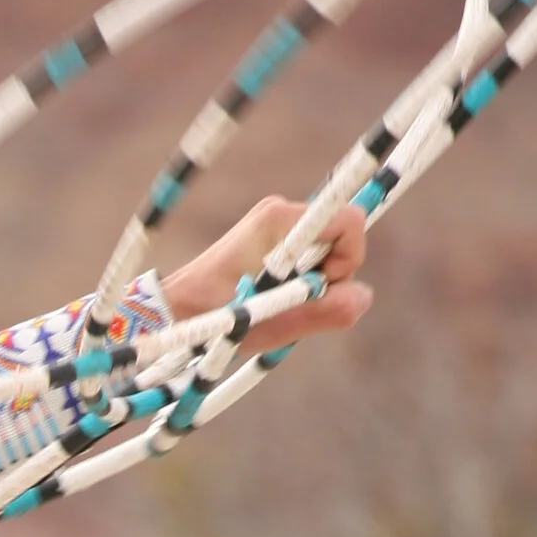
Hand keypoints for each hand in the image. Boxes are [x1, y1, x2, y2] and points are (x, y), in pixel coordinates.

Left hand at [159, 195, 372, 347]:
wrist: (173, 312)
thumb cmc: (214, 319)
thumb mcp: (270, 323)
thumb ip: (322, 312)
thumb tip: (363, 296)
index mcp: (279, 220)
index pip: (349, 221)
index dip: (348, 260)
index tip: (317, 287)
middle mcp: (281, 213)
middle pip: (341, 238)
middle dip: (329, 276)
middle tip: (289, 300)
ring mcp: (276, 224)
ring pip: (327, 252)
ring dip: (312, 283)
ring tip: (275, 301)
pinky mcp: (272, 240)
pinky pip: (309, 259)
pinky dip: (299, 283)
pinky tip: (272, 297)